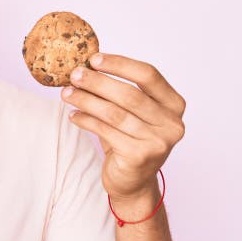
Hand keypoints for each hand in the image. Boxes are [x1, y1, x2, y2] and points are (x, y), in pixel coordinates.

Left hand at [61, 53, 186, 200]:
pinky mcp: (139, 156)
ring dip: (86, 100)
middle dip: (97, 82)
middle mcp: (172, 123)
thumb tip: (86, 65)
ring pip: (114, 113)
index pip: (148, 75)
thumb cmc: (129, 139)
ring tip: (66, 94)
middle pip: (129, 94)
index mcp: (174, 104)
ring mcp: (158, 141)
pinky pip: (105, 131)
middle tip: (74, 75)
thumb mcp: (132, 112)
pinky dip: (85, 120)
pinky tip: (73, 115)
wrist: (132, 182)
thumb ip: (119, 90)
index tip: (94, 58)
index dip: (120, 64)